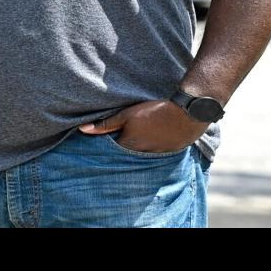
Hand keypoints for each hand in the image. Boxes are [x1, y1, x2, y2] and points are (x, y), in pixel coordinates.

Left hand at [78, 100, 207, 152]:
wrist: (187, 115)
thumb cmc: (155, 112)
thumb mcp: (127, 115)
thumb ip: (106, 124)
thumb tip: (82, 129)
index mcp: (128, 147)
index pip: (109, 152)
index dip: (103, 147)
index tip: (98, 143)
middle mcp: (139, 157)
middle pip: (123, 157)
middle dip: (117, 153)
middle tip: (113, 145)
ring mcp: (153, 158)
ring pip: (137, 158)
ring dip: (133, 152)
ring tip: (133, 142)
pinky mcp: (165, 156)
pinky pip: (151, 157)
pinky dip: (147, 152)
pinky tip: (148, 143)